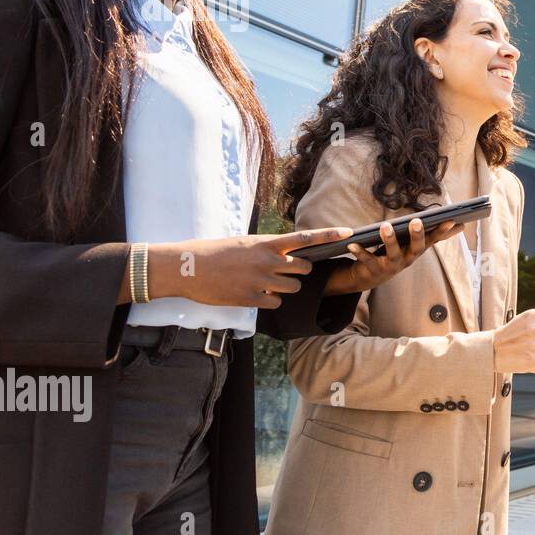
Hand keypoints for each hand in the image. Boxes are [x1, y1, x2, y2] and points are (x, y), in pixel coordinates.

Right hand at [149, 227, 353, 308]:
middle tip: (287, 272)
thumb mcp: (243, 243)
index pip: (306, 238)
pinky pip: (276, 303)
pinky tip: (257, 295)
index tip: (349, 231)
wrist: (186, 267)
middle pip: (304, 269)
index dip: (330, 235)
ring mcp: (260, 281)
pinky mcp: (251, 299)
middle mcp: (268, 261)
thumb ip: (266, 249)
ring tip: (267, 283)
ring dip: (286, 288)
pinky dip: (271, 301)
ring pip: (293, 288)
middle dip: (301, 272)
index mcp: (266, 243)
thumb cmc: (213, 252)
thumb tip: (283, 254)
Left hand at [323, 219, 460, 295]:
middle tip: (416, 221)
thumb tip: (461, 225)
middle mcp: (407, 259)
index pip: (433, 240)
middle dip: (416, 235)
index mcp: (417, 251)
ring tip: (385, 226)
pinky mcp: (374, 269)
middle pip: (416, 248)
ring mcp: (391, 266)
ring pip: (393, 254)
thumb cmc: (397, 254)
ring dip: (389, 240)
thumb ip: (436, 235)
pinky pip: (366, 260)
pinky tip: (352, 243)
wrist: (371, 277)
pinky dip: (359, 252)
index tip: (451, 220)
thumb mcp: (415, 244)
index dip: (442, 231)